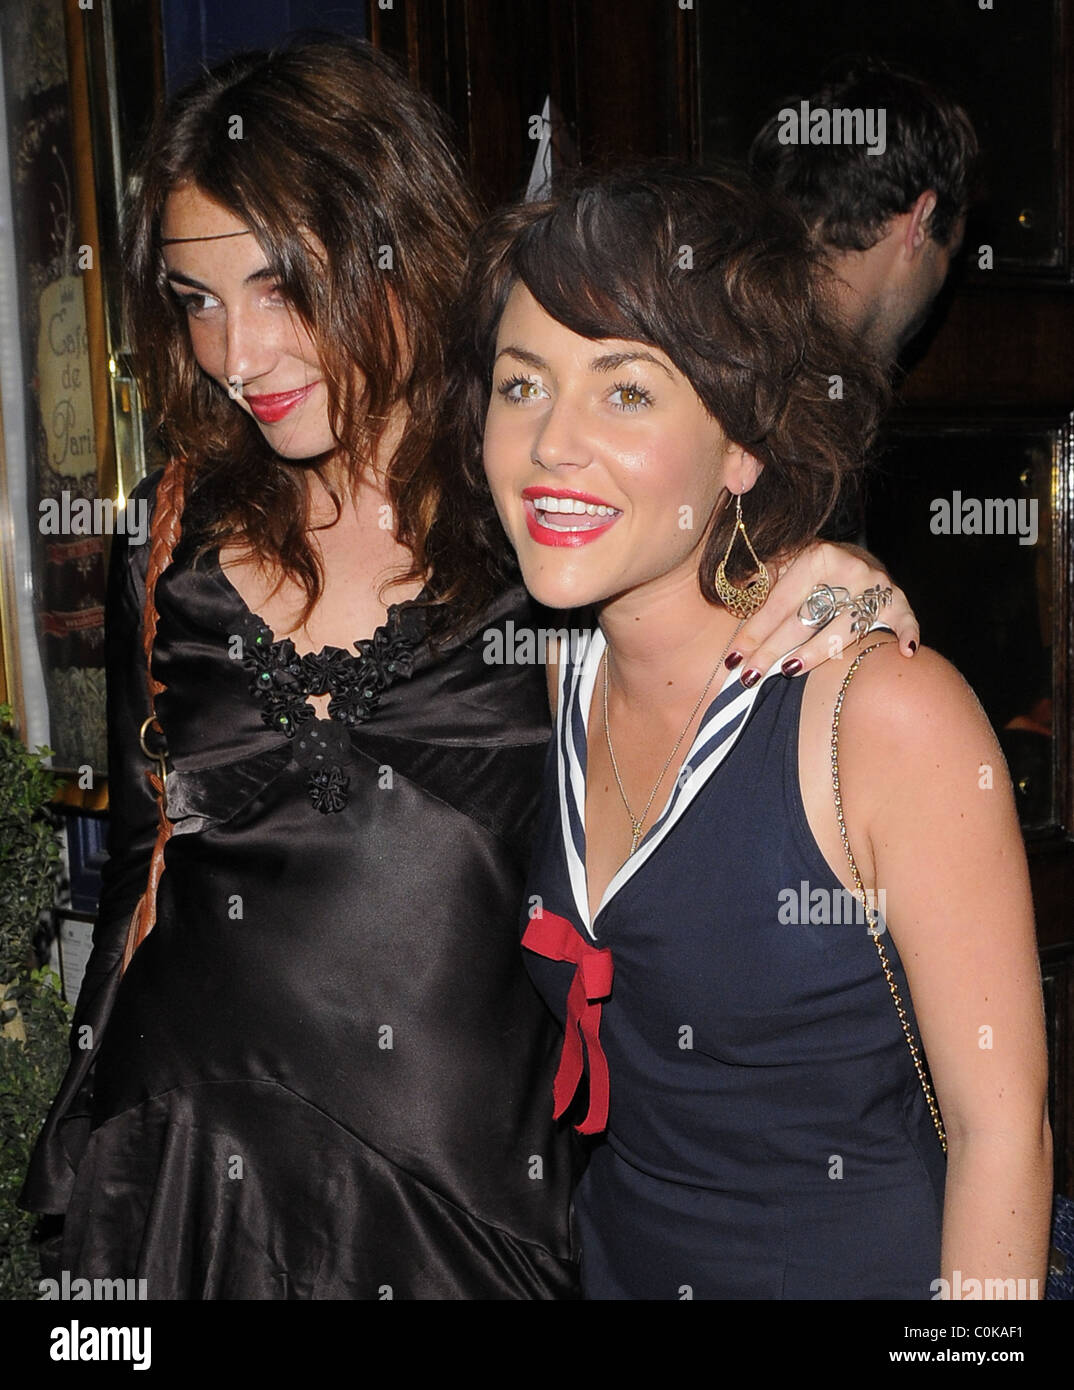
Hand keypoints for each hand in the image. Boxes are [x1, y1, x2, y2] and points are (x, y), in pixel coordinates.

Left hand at [726, 542, 918, 684]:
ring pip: (842, 629)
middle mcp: (850, 570)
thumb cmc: (809, 569)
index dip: (753, 632)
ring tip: (786, 671)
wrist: (853, 557)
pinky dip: (908, 635)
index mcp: (818, 556)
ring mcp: (877, 587)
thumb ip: (759, 577)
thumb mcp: (782, 562)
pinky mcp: (899, 601)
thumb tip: (727, 592)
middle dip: (771, 651)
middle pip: (805, 620)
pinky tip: (905, 653)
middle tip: (747, 677)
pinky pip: (905, 620)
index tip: (733, 659)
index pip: (779, 603)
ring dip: (813, 653)